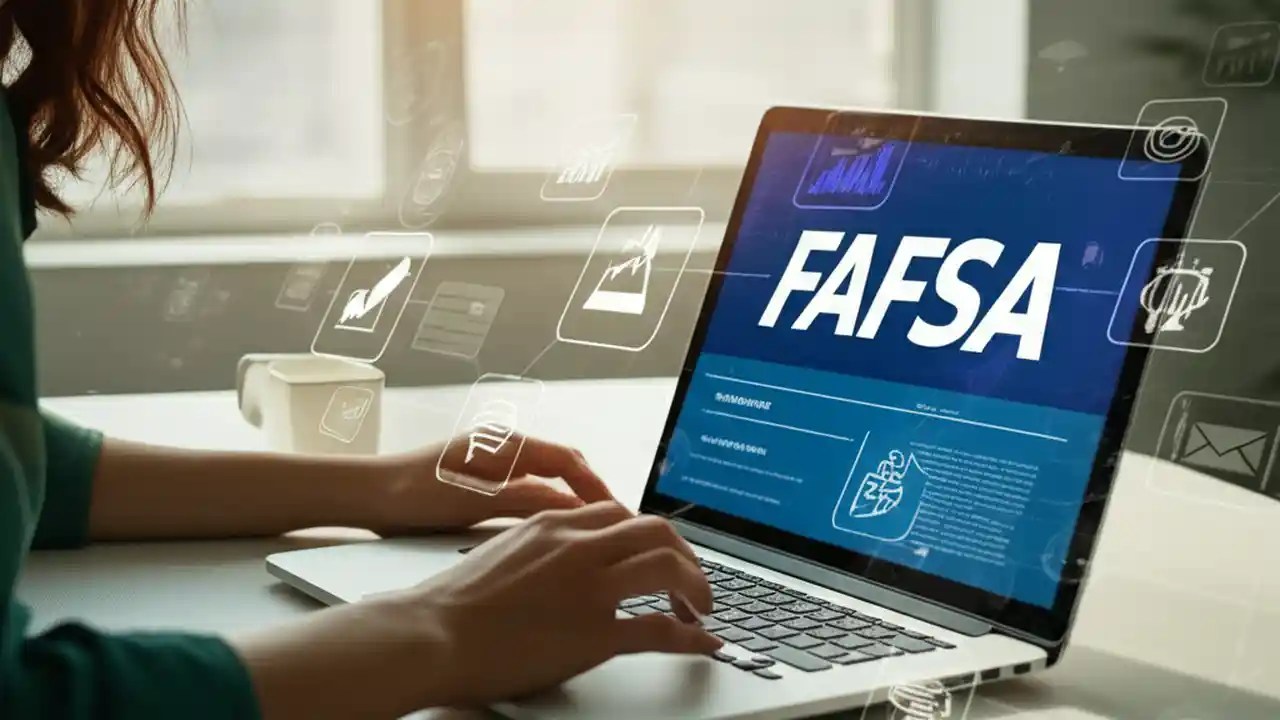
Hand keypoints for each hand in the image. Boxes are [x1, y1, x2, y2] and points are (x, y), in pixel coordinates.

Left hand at [370, 433, 614, 533]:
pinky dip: (544, 507)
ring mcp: (492, 463)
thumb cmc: (417, 495)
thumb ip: (526, 500)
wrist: (369, 495)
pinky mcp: (480, 481)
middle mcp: (504, 447)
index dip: (596, 486)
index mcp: (506, 444)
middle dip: (588, 492)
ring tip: (589, 531)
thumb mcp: (477, 501)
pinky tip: (549, 530)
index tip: (619, 512)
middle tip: (612, 524)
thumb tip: (573, 506)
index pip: (567, 460)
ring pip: (543, 480)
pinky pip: (524, 489)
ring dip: (567, 501)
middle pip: (561, 466)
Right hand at [381, 501, 721, 706]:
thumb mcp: (504, 551)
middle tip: (691, 578)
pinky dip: (691, 636)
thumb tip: (563, 562)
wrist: (432, 633)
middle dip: (684, 553)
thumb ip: (543, 547)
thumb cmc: (455, 602)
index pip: (622, 514)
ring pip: (667, 566)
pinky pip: (659, 628)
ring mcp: (589, 587)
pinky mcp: (593, 633)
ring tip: (702, 607)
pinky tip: (703, 642)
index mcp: (555, 524)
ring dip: (696, 585)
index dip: (648, 536)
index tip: (658, 554)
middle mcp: (578, 545)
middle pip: (655, 530)